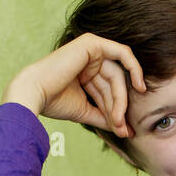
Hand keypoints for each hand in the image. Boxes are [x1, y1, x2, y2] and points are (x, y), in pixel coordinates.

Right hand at [1, 33, 146, 138]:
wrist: (35, 94)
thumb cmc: (55, 103)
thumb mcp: (87, 111)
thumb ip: (107, 117)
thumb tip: (128, 132)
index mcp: (86, 73)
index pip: (109, 92)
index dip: (118, 111)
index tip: (125, 132)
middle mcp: (89, 60)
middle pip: (115, 85)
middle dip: (119, 107)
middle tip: (121, 128)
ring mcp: (91, 50)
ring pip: (118, 76)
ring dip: (120, 100)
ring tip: (117, 120)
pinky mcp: (92, 44)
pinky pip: (122, 53)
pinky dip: (134, 68)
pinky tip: (140, 85)